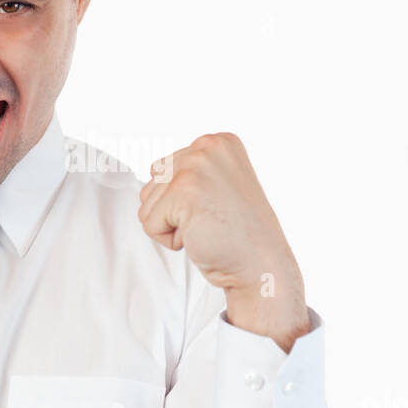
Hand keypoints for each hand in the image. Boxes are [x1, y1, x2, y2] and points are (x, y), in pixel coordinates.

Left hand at [138, 132, 309, 351]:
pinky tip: (201, 236)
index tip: (217, 207)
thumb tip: (155, 170)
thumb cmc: (239, 234)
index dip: (183, 200)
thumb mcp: (218, 185)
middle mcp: (206, 146)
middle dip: (174, 211)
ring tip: (206, 227)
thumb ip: (190, 172)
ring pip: (147, 203)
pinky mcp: (183, 192)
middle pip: (152, 183)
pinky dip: (170, 240)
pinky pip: (149, 224)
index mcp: (217, 142)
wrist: (260, 265)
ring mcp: (195, 166)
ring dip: (172, 225)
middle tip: (212, 220)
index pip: (164, 169)